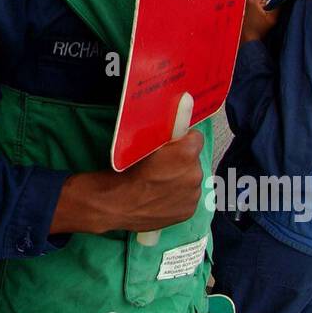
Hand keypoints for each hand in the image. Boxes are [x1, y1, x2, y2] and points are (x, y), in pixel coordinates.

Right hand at [51, 128, 205, 234]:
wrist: (116, 202)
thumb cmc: (126, 169)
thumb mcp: (144, 140)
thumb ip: (168, 128)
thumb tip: (187, 101)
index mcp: (186, 154)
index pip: (196, 138)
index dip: (182, 140)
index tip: (170, 145)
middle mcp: (195, 174)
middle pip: (193, 160)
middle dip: (181, 161)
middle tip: (160, 166)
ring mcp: (192, 195)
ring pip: (190, 179)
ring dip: (180, 179)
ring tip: (159, 183)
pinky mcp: (188, 211)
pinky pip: (187, 197)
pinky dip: (178, 196)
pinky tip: (161, 196)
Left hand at [240, 0, 278, 42]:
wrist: (250, 39)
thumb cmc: (257, 30)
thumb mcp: (272, 17)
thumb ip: (280, 7)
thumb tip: (286, 0)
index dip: (270, 2)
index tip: (269, 9)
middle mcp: (246, 1)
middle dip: (266, 6)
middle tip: (265, 15)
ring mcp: (245, 7)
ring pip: (259, 4)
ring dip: (263, 10)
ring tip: (262, 19)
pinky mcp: (246, 12)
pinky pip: (256, 9)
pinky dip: (259, 13)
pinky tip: (259, 20)